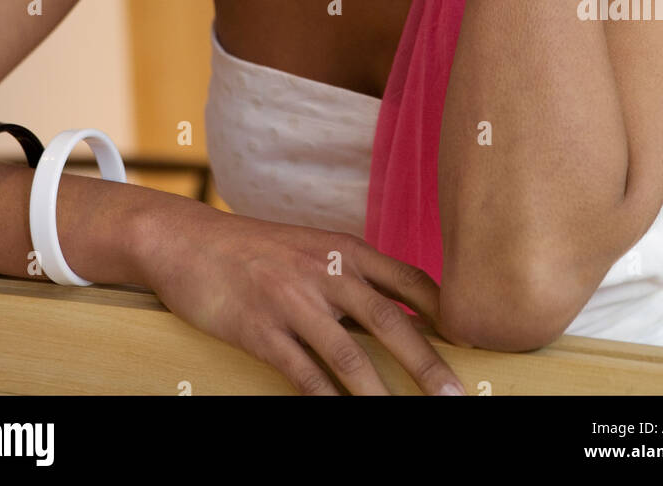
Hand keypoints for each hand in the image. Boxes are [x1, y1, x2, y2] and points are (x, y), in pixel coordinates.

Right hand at [140, 203, 468, 395]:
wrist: (187, 241)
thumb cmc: (255, 250)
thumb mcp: (309, 247)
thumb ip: (350, 273)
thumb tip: (398, 311)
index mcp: (344, 247)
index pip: (409, 280)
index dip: (445, 313)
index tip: (475, 342)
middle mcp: (325, 270)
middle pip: (390, 320)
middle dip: (428, 364)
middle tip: (457, 398)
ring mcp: (292, 299)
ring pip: (349, 355)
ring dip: (382, 396)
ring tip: (406, 421)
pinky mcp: (260, 328)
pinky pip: (302, 374)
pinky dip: (326, 401)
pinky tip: (341, 418)